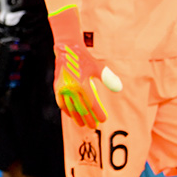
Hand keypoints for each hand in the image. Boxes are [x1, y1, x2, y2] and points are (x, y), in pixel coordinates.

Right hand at [47, 6, 122, 127]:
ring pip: (70, 108)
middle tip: (94, 126)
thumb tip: (119, 89)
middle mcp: (71, 88)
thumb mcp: (98, 67)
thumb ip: (109, 78)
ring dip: (77, 118)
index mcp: (82, 83)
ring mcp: (63, 88)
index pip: (92, 104)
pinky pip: (61, 103)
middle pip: (81, 109)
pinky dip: (67, 111)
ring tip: (82, 125)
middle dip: (88, 119)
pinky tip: (71, 115)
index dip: (98, 113)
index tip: (104, 119)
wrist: (67, 50)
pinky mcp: (57, 87)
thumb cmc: (85, 60)